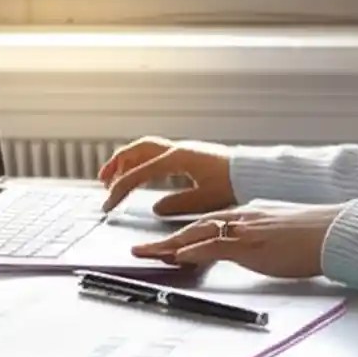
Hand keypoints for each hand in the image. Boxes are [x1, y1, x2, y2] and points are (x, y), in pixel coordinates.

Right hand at [98, 136, 234, 214]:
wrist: (254, 172)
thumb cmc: (234, 184)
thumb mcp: (205, 199)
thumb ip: (178, 203)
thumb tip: (156, 207)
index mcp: (177, 158)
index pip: (139, 172)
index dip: (120, 188)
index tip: (109, 203)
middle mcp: (178, 149)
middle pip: (137, 149)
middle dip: (117, 163)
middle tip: (103, 181)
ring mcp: (183, 149)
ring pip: (147, 148)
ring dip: (129, 160)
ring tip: (117, 177)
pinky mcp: (189, 154)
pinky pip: (159, 153)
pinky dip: (144, 162)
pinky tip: (143, 175)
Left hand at [131, 205, 347, 279]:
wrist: (333, 232)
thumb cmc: (314, 235)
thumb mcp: (281, 233)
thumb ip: (263, 238)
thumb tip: (258, 249)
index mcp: (249, 215)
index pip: (208, 223)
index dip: (183, 234)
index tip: (166, 244)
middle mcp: (242, 217)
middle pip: (195, 227)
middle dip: (164, 240)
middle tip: (140, 250)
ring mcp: (244, 230)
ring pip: (197, 235)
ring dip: (167, 246)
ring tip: (144, 254)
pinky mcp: (250, 245)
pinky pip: (215, 247)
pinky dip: (194, 251)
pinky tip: (178, 256)